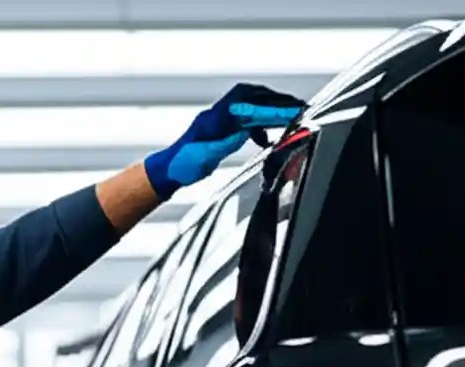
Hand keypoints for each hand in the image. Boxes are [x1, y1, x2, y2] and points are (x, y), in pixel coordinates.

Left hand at [143, 83, 304, 200]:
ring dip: (269, 108)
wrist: (166, 170)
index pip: (248, 110)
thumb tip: (247, 131)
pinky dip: (259, 122)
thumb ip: (227, 143)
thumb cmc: (181, 167)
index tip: (292, 112)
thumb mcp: (205, 158)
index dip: (271, 110)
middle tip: (298, 107)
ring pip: (249, 104)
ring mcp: (217, 118)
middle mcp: (215, 114)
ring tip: (289, 116)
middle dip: (276, 101)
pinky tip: (265, 138)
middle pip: (250, 97)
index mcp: (213, 121)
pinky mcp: (219, 126)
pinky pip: (244, 116)